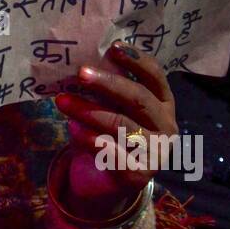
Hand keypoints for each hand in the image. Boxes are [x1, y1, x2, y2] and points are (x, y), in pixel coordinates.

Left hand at [52, 41, 177, 220]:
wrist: (104, 181)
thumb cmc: (109, 133)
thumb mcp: (112, 107)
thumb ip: (107, 88)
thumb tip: (84, 61)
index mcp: (164, 102)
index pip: (155, 76)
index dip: (136, 60)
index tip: (112, 47)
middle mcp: (166, 125)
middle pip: (139, 98)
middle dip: (108, 84)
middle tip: (80, 73)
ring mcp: (157, 152)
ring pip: (122, 124)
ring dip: (89, 110)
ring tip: (62, 101)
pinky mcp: (140, 175)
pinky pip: (113, 153)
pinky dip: (91, 139)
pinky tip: (73, 129)